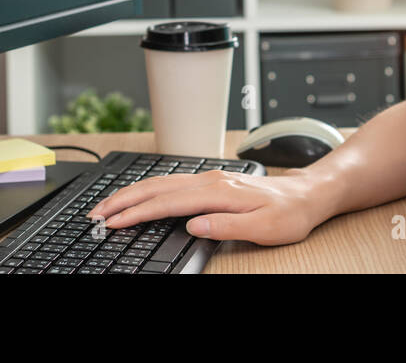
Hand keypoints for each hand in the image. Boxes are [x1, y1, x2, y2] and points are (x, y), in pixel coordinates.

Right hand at [86, 168, 329, 246]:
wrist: (309, 194)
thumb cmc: (290, 213)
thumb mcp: (263, 228)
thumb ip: (226, 226)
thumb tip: (193, 225)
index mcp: (218, 192)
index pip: (167, 203)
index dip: (137, 214)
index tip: (113, 223)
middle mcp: (210, 180)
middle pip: (156, 187)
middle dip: (122, 200)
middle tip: (96, 214)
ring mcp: (209, 178)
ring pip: (161, 182)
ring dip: (131, 193)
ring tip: (108, 205)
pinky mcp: (212, 181)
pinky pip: (172, 183)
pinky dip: (149, 189)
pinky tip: (140, 196)